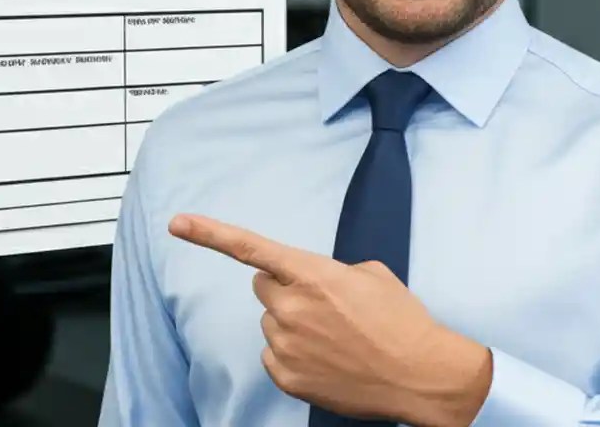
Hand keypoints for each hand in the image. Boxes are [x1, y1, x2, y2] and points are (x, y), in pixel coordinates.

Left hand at [168, 214, 492, 426]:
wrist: (423, 375)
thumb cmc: (402, 322)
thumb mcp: (371, 276)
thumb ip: (328, 271)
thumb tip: (314, 282)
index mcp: (312, 274)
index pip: (249, 247)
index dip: (208, 233)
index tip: (176, 223)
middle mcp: (292, 306)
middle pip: (263, 287)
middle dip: (285, 290)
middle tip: (323, 305)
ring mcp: (286, 343)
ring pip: (272, 322)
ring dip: (294, 324)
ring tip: (335, 337)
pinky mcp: (286, 375)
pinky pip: (274, 354)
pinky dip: (295, 355)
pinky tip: (328, 359)